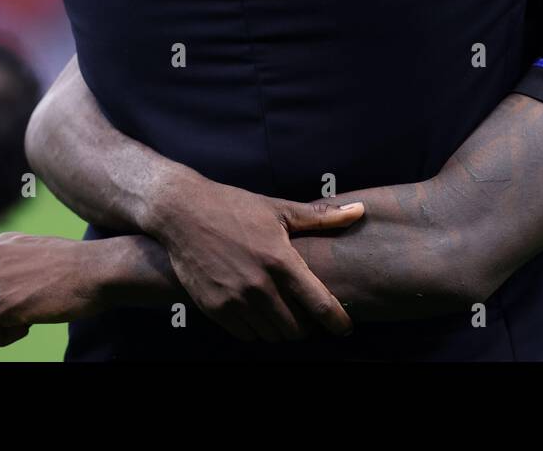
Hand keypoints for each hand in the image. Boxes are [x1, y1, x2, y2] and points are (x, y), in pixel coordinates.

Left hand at [0, 232, 106, 346]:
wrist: (99, 271)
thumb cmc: (79, 266)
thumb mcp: (39, 252)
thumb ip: (15, 264)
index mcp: (0, 243)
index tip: (22, 299)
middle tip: (24, 314)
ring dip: (0, 327)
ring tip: (28, 322)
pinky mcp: (5, 305)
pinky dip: (0, 339)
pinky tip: (26, 329)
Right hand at [150, 175, 363, 342]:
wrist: (182, 212)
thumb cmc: (234, 207)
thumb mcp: (279, 209)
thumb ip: (322, 218)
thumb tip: (360, 211)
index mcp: (280, 261)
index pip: (320, 305)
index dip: (337, 322)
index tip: (345, 328)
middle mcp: (259, 285)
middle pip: (295, 330)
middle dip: (306, 327)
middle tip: (305, 315)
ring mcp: (234, 300)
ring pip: (271, 336)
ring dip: (280, 330)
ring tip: (281, 312)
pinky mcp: (213, 308)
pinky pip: (245, 335)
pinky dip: (255, 330)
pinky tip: (256, 312)